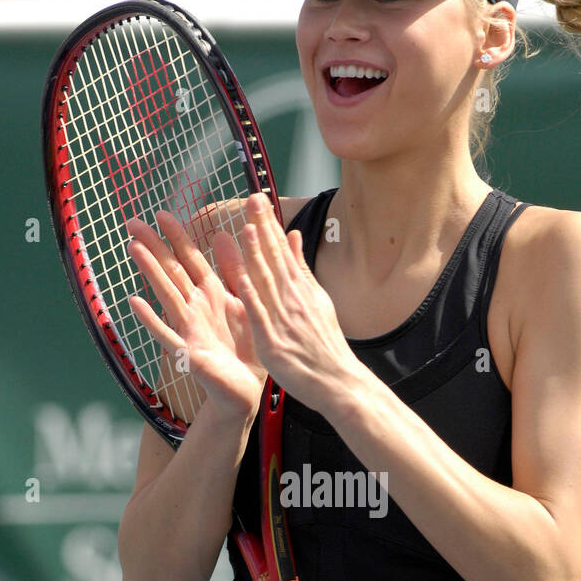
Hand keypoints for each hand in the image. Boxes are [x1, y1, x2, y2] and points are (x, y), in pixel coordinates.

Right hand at [125, 210, 266, 423]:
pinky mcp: (188, 353)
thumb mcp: (244, 302)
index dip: (177, 236)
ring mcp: (189, 329)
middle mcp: (196, 308)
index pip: (191, 259)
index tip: (161, 213)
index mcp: (212, 295)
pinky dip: (151, 318)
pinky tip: (134, 302)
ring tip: (134, 249)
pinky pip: (166, 334)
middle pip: (172, 271)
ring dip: (150, 272)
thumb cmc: (246, 348)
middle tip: (131, 222)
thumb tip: (224, 233)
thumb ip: (235, 270)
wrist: (250, 389)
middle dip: (153, 246)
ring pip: (167, 294)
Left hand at [212, 193, 362, 413]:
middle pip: (274, 259)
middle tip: (252, 198)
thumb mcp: (318, 300)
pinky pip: (261, 319)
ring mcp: (284, 321)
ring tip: (245, 229)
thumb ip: (301, 268)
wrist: (338, 382)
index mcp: (301, 289)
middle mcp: (293, 300)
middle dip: (262, 228)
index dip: (269, 223)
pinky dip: (253, 299)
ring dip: (256, 256)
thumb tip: (294, 236)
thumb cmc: (324, 345)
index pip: (282, 250)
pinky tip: (243, 280)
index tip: (259, 198)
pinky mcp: (274, 343)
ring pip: (267, 283)